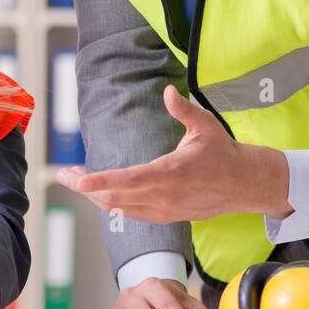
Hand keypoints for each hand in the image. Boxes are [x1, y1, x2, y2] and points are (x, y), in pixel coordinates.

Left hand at [56, 84, 293, 222]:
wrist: (243, 185)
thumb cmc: (222, 152)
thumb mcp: (205, 126)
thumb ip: (184, 109)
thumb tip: (169, 92)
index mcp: (171, 173)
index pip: (128, 180)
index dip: (100, 180)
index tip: (79, 179)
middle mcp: (164, 196)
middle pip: (114, 197)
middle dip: (85, 187)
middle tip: (64, 175)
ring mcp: (163, 209)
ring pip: (119, 208)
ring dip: (95, 196)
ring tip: (76, 181)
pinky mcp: (165, 216)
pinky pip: (131, 213)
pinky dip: (111, 203)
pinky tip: (99, 192)